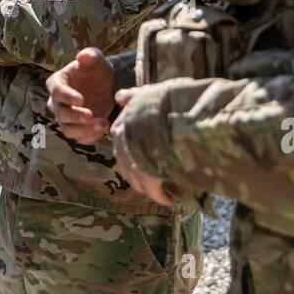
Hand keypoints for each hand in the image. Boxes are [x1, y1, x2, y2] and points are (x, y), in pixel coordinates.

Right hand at [46, 47, 114, 143]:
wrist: (106, 86)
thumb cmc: (97, 70)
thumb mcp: (96, 59)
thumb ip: (90, 55)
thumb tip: (82, 56)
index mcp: (57, 83)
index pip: (56, 91)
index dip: (67, 96)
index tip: (81, 99)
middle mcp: (57, 102)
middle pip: (60, 113)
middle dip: (74, 116)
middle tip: (91, 114)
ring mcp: (66, 118)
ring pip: (67, 129)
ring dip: (83, 130)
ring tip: (102, 123)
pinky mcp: (77, 129)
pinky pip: (79, 138)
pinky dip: (90, 136)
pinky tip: (103, 128)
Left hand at [110, 88, 171, 205]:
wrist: (175, 115)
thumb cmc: (166, 101)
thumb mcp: (150, 93)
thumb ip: (135, 96)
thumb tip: (119, 97)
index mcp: (123, 125)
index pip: (120, 138)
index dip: (130, 145)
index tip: (142, 151)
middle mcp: (124, 144)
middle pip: (126, 161)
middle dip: (138, 168)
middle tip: (153, 174)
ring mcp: (134, 161)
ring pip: (137, 178)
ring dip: (148, 184)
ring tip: (161, 189)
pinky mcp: (148, 176)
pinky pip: (153, 191)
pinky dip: (161, 196)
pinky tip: (169, 200)